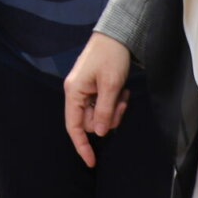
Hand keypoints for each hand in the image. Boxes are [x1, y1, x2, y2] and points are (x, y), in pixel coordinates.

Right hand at [63, 33, 132, 168]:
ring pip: (99, 114)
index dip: (82, 146)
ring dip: (114, 109)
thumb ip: (105, 111)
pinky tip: (122, 90)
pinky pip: (103, 104)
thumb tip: (101, 134)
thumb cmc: (111, 56)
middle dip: (109, 118)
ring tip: (124, 94)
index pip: (74, 127)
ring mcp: (85, 90)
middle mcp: (76, 93)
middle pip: (90, 122)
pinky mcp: (94, 87)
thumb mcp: (112, 85)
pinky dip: (114, 101)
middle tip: (123, 104)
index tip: (92, 162)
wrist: (116, 34)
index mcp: (74, 92)